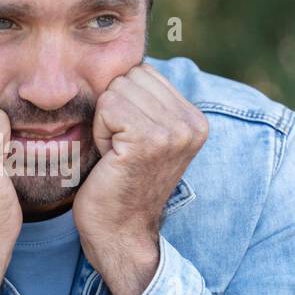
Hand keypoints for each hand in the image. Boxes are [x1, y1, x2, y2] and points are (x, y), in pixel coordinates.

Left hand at [73, 63, 207, 294]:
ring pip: (116, 91)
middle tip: (121, 150)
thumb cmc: (120, 184)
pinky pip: (107, 108)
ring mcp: (174, 131)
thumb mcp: (145, 135)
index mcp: (195, 119)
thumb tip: (128, 61)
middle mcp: (192, 123)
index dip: (123, 104)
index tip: (129, 143)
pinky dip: (99, 132)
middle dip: (113, 111)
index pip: (143, 72)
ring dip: (105, 123)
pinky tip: (111, 159)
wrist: (120, 233)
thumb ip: (146, 101)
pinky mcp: (149, 140)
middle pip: (129, 77)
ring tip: (117, 155)